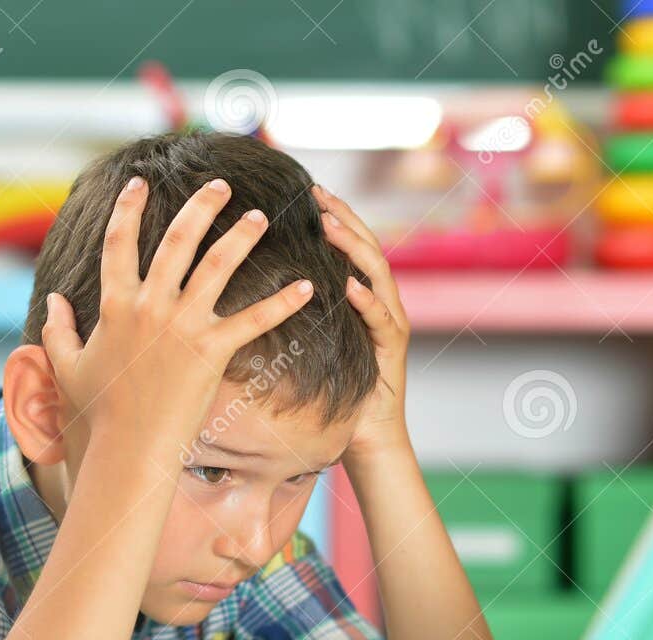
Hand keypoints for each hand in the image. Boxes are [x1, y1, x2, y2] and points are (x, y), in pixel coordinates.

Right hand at [42, 176, 316, 461]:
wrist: (128, 447)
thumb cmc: (99, 413)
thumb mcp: (68, 367)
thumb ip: (58, 330)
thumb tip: (54, 301)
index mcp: (115, 304)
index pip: (119, 243)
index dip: (127, 209)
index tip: (139, 183)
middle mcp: (150, 305)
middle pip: (177, 239)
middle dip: (200, 206)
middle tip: (221, 185)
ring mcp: (182, 325)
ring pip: (217, 266)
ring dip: (242, 237)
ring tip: (261, 217)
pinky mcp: (212, 351)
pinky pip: (254, 320)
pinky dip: (282, 303)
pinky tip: (307, 287)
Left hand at [313, 184, 410, 459]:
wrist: (366, 435)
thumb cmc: (335, 389)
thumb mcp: (314, 341)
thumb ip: (300, 312)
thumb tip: (259, 286)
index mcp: (363, 297)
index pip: (350, 245)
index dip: (334, 216)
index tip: (308, 191)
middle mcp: (382, 302)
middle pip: (367, 248)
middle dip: (344, 218)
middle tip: (318, 194)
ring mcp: (391, 324)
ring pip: (378, 275)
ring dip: (353, 249)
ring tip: (330, 227)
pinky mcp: (394, 350)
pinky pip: (381, 320)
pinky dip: (367, 301)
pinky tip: (350, 286)